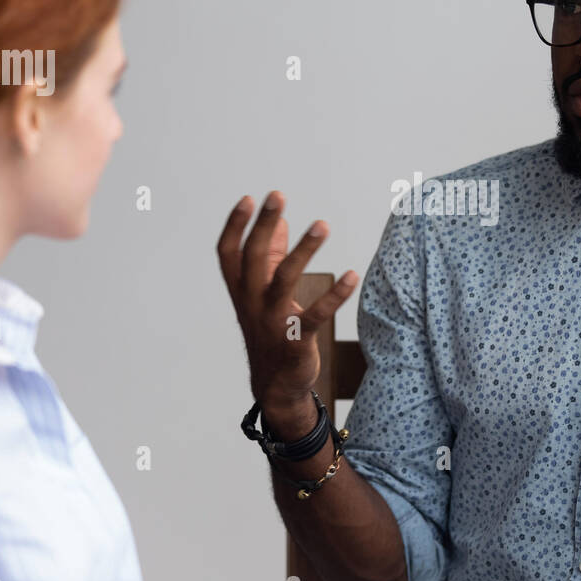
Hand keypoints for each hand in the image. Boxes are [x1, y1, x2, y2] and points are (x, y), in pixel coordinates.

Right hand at [216, 191, 359, 407]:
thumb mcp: (264, 293)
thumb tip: (280, 223)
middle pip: (253, 258)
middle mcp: (251, 303)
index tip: (249, 198)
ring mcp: (272, 321)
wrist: (275, 384)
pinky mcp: (296, 340)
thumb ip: (273, 257)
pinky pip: (316, 314)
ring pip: (284, 280)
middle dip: (264, 225)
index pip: (228, 253)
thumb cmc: (270, 330)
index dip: (235, 226)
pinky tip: (352, 276)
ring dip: (303, 250)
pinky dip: (335, 295)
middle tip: (277, 195)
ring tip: (322, 225)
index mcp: (240, 290)